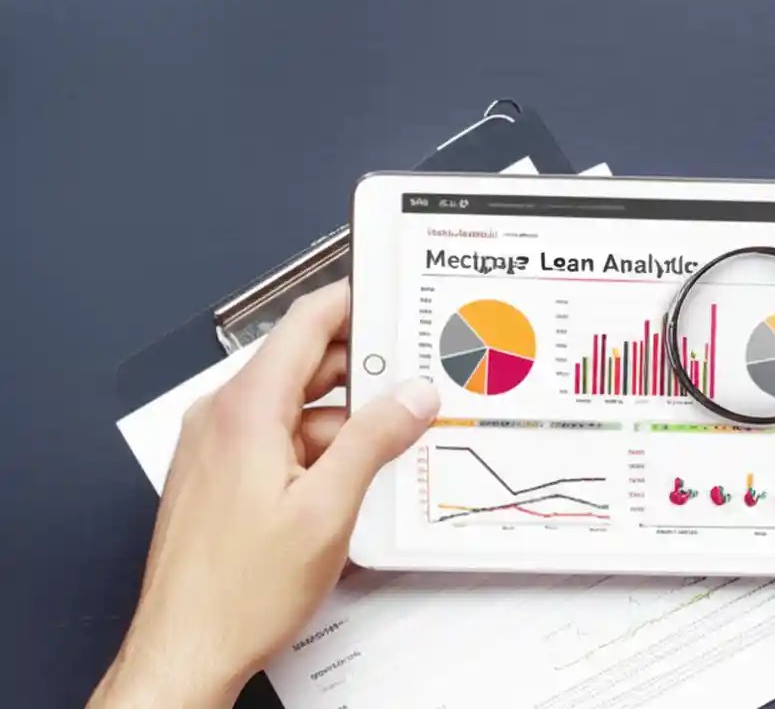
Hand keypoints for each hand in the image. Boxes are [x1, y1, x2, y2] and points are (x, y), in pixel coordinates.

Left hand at [89, 281, 439, 707]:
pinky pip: (279, 443)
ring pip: (296, 411)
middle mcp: (223, 419)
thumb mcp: (329, 510)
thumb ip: (374, 441)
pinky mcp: (221, 478)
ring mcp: (218, 449)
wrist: (186, 651)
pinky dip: (319, 452)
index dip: (353, 301)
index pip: (305, 323)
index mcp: (246, 410)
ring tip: (393, 448)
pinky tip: (353, 484)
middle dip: (364, 374)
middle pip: (305, 366)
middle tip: (416, 382)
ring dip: (345, 424)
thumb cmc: (239, 592)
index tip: (391, 295)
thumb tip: (412, 395)